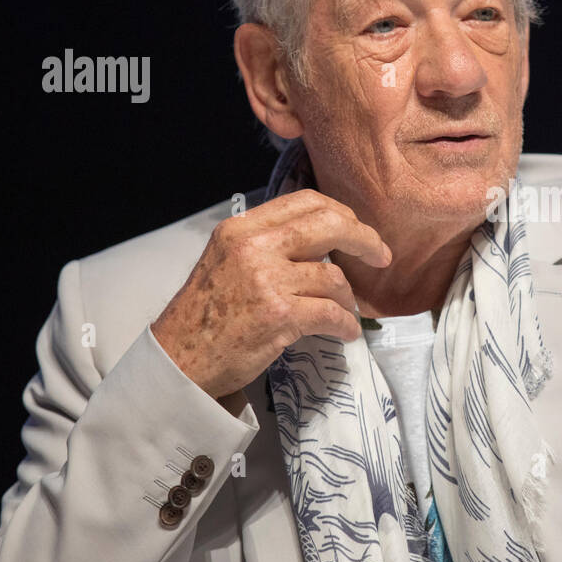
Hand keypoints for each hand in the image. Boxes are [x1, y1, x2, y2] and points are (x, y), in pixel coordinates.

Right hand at [150, 189, 390, 400]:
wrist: (180, 360)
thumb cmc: (207, 315)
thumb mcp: (228, 261)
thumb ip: (269, 244)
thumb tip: (323, 241)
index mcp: (241, 228)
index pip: (305, 201)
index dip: (341, 213)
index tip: (358, 230)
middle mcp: (254, 246)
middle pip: (329, 225)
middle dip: (364, 239)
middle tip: (381, 255)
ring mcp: (267, 280)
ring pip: (334, 276)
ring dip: (348, 298)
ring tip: (346, 312)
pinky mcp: (279, 315)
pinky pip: (331, 313)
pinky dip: (345, 324)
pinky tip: (345, 332)